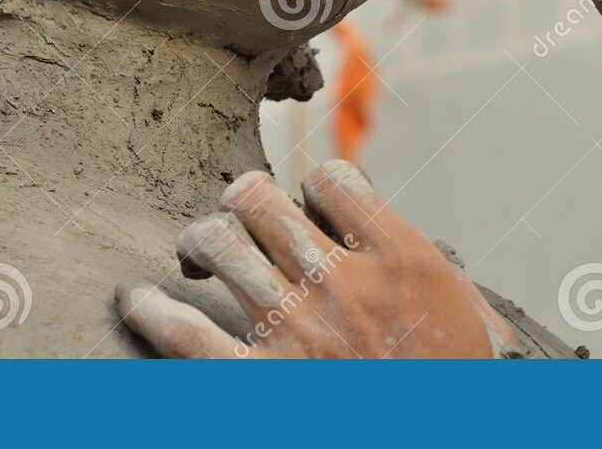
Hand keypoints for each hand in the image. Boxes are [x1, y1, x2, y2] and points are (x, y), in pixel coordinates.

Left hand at [117, 161, 516, 357]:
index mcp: (398, 257)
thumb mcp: (463, 308)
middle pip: (261, 198)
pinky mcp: (259, 383)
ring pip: (219, 243)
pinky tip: (138, 301)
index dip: (314, 186)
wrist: (445, 436)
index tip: (311, 209)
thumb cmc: (454, 379)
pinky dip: (153, 312)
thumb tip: (370, 224)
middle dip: (244, 199)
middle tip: (242, 218)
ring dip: (203, 240)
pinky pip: (186, 334)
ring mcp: (296, 331)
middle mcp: (342, 284)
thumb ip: (416, 259)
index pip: (331, 178)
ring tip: (200, 253)